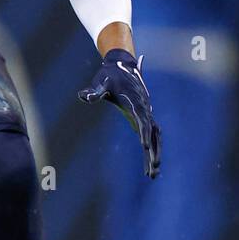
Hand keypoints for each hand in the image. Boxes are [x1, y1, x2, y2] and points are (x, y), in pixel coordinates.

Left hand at [78, 48, 161, 178]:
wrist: (121, 64)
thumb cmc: (109, 74)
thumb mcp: (100, 82)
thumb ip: (94, 91)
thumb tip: (83, 96)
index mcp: (135, 102)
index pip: (142, 120)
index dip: (143, 133)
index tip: (143, 146)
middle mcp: (145, 109)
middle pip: (152, 133)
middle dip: (153, 152)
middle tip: (153, 170)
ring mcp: (146, 113)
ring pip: (155, 137)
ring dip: (155, 154)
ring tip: (153, 175)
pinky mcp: (144, 116)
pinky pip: (152, 135)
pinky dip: (153, 148)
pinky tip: (151, 163)